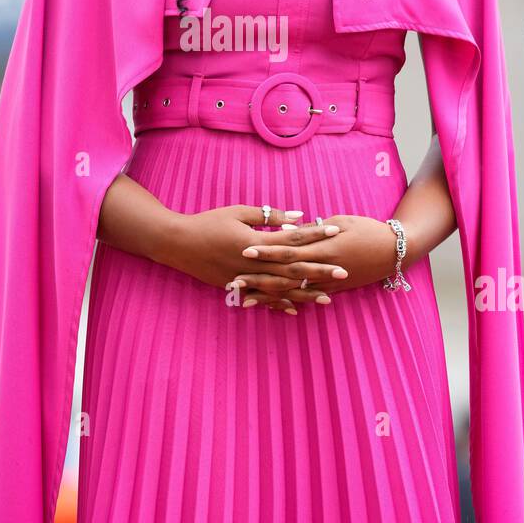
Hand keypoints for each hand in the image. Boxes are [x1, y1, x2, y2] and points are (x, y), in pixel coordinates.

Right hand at [165, 206, 344, 313]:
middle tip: (344, 272)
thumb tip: (297, 216)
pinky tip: (295, 310)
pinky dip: (279, 305)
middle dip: (319, 270)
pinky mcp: (237, 287)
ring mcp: (245, 279)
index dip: (315, 235)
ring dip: (305, 294)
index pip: (293, 239)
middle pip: (293, 269)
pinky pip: (262, 299)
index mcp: (256, 242)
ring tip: (328, 297)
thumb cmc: (209, 223)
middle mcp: (254, 264)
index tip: (336, 232)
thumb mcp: (238, 212)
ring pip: (281, 289)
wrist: (179, 244)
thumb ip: (268, 216)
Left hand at [232, 214, 399, 302]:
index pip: (288, 250)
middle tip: (234, 280)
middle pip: (285, 274)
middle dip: (259, 277)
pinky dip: (291, 304)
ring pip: (294, 291)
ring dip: (269, 296)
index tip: (244, 251)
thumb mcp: (341, 221)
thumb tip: (289, 230)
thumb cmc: (368, 229)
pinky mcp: (335, 291)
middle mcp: (323, 268)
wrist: (395, 251)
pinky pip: (309, 299)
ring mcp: (329, 282)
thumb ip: (314, 230)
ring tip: (245, 300)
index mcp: (323, 246)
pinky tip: (275, 309)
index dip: (266, 251)